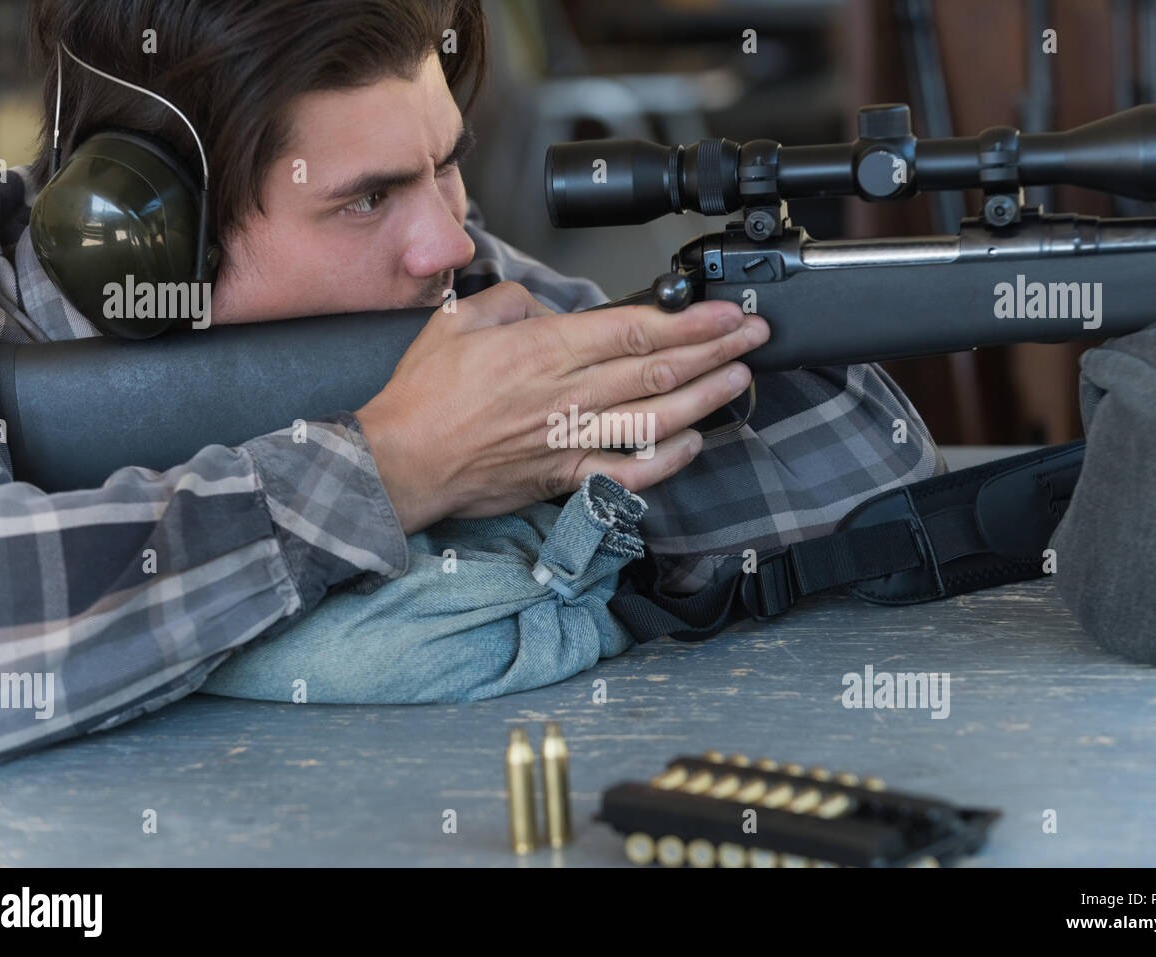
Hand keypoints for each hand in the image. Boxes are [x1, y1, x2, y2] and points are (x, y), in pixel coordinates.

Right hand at [354, 281, 768, 533]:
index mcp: (544, 349)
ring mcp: (570, 438)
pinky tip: (693, 444)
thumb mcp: (458, 322)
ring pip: (654, 417)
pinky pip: (627, 472)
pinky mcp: (564, 476)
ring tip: (741, 379)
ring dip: (705, 398)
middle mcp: (567, 394)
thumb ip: (510, 303)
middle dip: (715, 350)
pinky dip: (666, 460)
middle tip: (753, 336)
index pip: (635, 329)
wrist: (402, 461)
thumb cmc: (424, 397)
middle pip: (658, 368)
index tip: (724, 311)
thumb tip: (547, 307)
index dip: (690, 320)